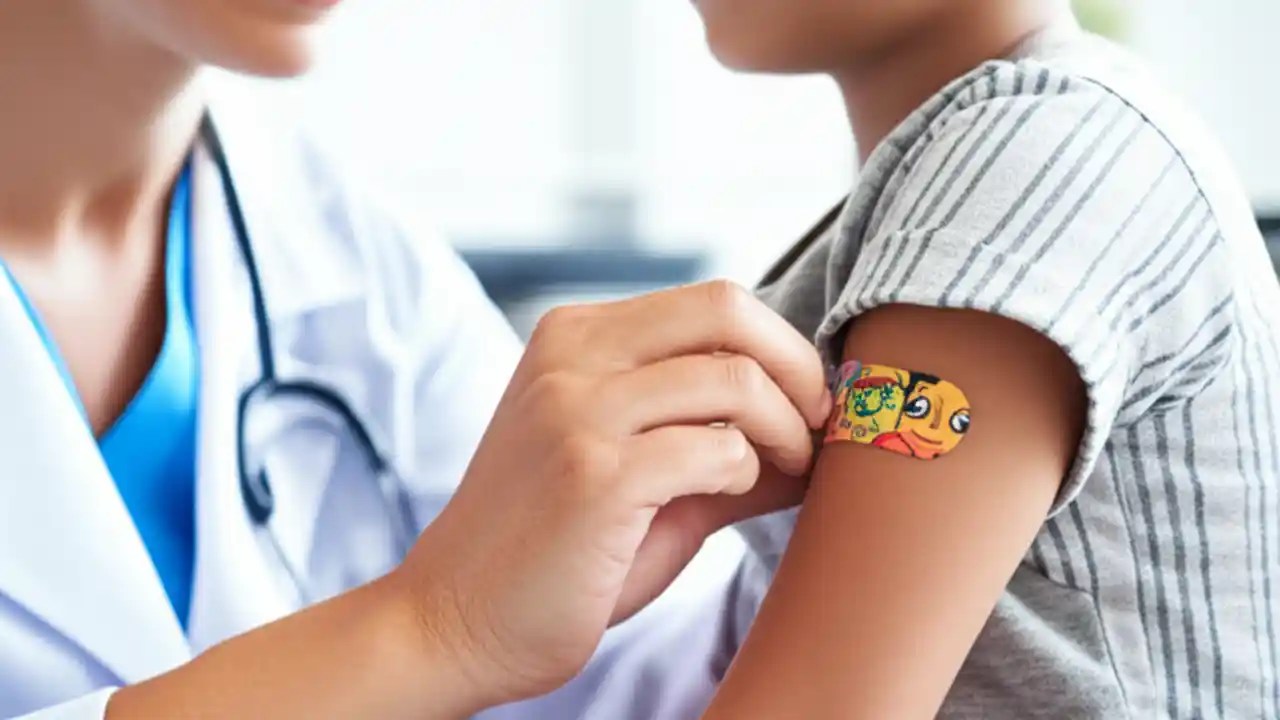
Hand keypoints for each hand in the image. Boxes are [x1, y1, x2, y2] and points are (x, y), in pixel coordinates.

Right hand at [392, 280, 829, 709]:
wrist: (455, 622)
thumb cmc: (554, 549)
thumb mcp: (632, 470)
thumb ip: (714, 435)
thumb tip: (820, 428)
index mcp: (574, 336)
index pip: (711, 302)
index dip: (780, 348)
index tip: (807, 405)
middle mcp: (571, 355)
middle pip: (729, 308)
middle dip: (798, 367)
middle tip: (819, 427)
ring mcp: (578, 409)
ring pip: (735, 378)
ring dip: (787, 431)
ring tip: (789, 475)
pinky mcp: (594, 474)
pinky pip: (717, 449)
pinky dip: (746, 475)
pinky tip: (730, 498)